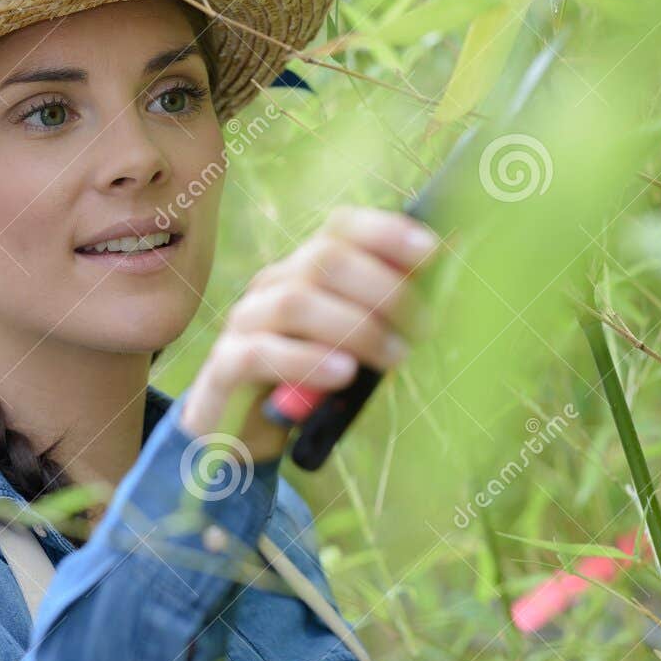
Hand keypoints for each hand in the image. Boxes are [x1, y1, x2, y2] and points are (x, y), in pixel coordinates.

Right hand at [179, 206, 439, 462]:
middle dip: (382, 288)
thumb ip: (379, 318)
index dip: (385, 233)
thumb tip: (434, 292)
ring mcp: (245, 322)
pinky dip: (308, 361)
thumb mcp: (349, 346)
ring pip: (295, 303)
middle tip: (421, 327)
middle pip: (324, 260)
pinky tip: (342, 374)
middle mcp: (271, 285)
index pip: (340, 229)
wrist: (241, 431)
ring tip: (395, 356)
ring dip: (355, 327)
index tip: (430, 251)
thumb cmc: (308, 382)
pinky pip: (262, 354)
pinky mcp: (226, 366)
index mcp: (303, 270)